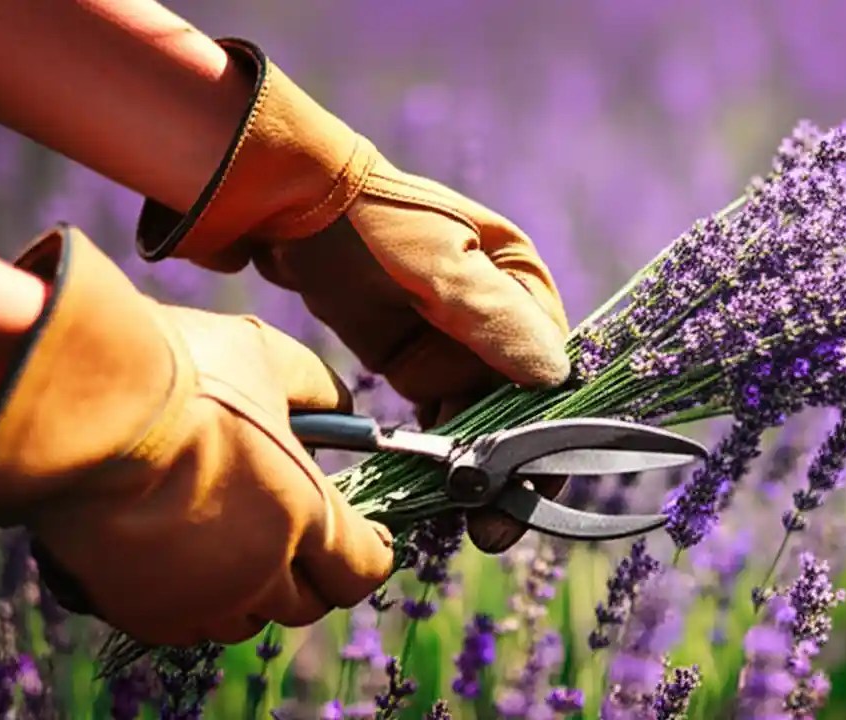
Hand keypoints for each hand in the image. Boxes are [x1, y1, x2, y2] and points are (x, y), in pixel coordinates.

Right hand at [0, 226, 393, 645]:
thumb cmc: (181, 374)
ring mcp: (200, 598)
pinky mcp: (143, 610)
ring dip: (252, 590)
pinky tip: (184, 560)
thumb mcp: (268, 357)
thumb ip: (318, 388)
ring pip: (246, 619)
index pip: (363, 569)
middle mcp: (261, 571)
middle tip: (300, 538)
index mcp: (308, 514)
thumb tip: (342, 407)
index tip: (366, 536)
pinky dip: (195, 601)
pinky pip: (186, 624)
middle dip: (311, 573)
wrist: (78, 408)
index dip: (370, 552)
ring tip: (237, 546)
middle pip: (306, 603)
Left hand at [136, 39, 572, 552]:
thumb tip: (555, 378)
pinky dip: (437, 454)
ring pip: (482, 420)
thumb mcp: (438, 265)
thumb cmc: (373, 222)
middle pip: (522, 405)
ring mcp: (457, 346)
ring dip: (477, 468)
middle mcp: (500, 320)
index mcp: (522, 284)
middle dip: (515, 464)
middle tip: (498, 523)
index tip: (540, 481)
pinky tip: (433, 490)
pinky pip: (439, 420)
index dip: (553, 427)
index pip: (554, 367)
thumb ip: (492, 320)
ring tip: (469, 520)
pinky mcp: (416, 367)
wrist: (290, 208)